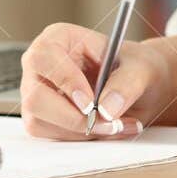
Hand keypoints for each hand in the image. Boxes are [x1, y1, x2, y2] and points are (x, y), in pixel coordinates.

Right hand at [19, 22, 173, 140]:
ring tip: (116, 125)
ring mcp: (37, 92)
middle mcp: (41, 65)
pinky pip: (49, 135)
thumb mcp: (141, 68)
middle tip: (108, 123)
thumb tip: (106, 109)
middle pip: (35, 96)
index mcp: (59, 38)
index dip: (64, 81)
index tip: (90, 103)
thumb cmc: (135, 67)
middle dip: (73, 117)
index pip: (44, 57)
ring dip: (80, 131)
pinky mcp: (42, 117)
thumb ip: (126, 84)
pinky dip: (79, 139)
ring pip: (39, 121)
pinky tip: (103, 129)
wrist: (140, 87)